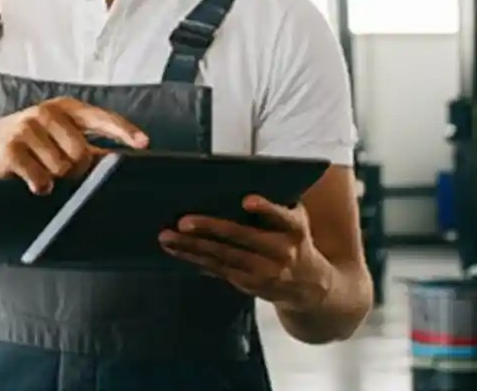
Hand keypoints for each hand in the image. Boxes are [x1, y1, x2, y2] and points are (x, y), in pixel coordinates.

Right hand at [0, 97, 147, 194]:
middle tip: (58, 167)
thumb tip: (118, 157)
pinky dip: (38, 185)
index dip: (123, 131)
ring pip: (61, 169)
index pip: (100, 118)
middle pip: (82, 154)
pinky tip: (28, 177)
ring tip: (38, 167)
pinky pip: (41, 179)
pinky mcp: (12, 148)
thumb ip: (87, 143)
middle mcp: (47, 113)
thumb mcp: (57, 134)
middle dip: (74, 169)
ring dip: (53, 177)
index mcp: (64, 108)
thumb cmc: (26, 140)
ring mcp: (28, 129)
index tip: (143, 143)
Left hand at [159, 195, 331, 310]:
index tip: (247, 201)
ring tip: (167, 236)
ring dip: (191, 246)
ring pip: (222, 256)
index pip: (282, 216)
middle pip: (241, 238)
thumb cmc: (295, 239)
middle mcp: (281, 252)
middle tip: (182, 221)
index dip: (266, 208)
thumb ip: (274, 207)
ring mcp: (264, 272)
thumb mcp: (296, 220)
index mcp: (295, 230)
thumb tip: (231, 190)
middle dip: (210, 229)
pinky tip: (175, 249)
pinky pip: (217, 269)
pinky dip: (194, 258)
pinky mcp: (249, 285)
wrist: (310, 286)